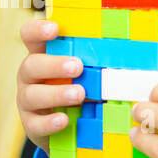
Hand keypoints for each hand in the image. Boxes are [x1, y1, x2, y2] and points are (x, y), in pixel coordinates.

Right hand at [16, 18, 84, 153]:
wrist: (63, 128)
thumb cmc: (76, 90)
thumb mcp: (84, 73)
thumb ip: (95, 62)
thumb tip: (130, 53)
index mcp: (41, 56)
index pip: (30, 36)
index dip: (37, 30)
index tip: (54, 29)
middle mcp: (30, 76)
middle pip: (31, 65)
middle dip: (54, 65)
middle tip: (78, 66)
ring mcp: (27, 100)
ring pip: (32, 94)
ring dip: (56, 93)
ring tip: (79, 94)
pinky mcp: (30, 124)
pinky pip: (35, 123)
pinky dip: (50, 122)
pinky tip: (63, 120)